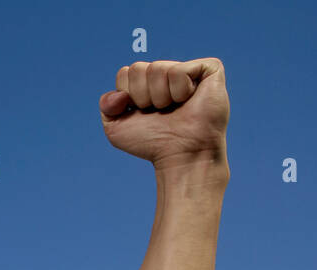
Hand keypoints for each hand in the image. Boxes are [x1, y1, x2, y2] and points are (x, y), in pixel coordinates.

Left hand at [100, 58, 228, 172]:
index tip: (141, 112)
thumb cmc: (153, 143)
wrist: (181, 154)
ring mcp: (188, 69)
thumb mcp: (116, 129)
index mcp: (147, 83)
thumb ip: (106, 106)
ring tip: (175, 108)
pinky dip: (180, 91)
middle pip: (138, 68)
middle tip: (160, 111)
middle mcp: (166, 73)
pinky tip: (190, 100)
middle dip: (142, 96)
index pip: (125, 73)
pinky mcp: (209, 68)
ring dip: (161, 96)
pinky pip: (179, 70)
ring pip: (157, 68)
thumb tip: (119, 93)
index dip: (128, 96)